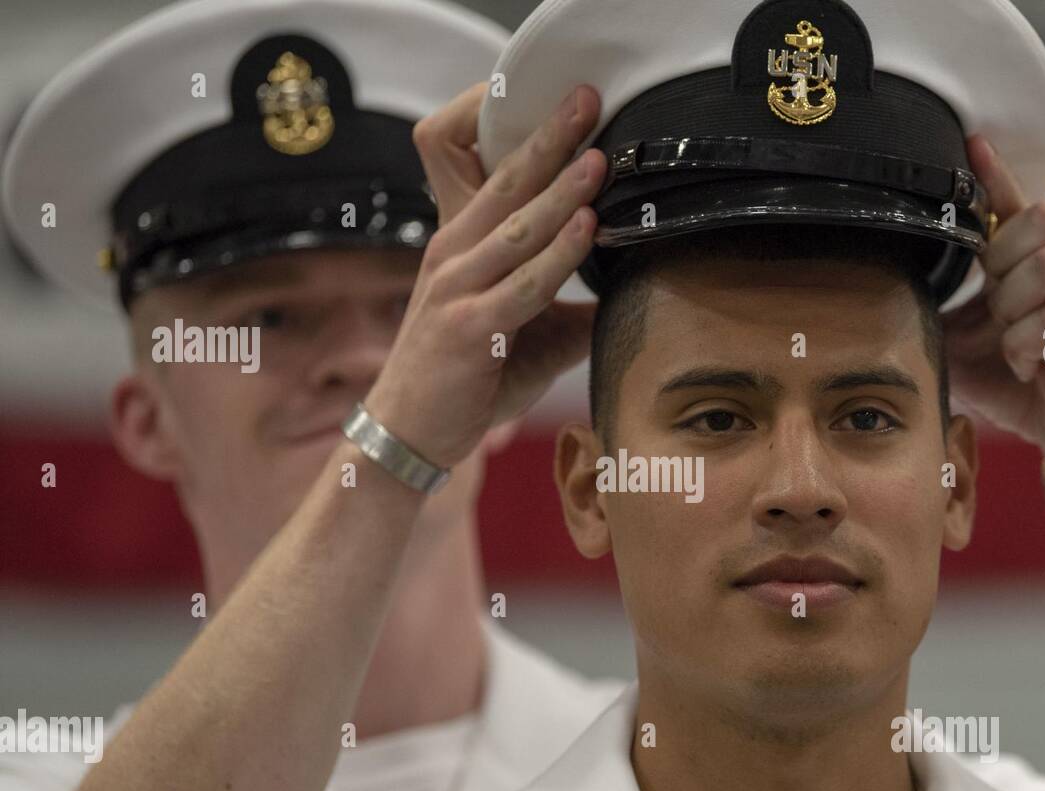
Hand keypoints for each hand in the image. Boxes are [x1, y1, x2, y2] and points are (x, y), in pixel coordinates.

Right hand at [366, 83, 605, 467]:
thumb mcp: (523, 334)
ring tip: (599, 158)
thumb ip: (569, 309)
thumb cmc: (467, 379)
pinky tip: (587, 228)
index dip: (540, 142)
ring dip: (561, 192)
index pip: (505, 181)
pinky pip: (523, 285)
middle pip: (508, 186)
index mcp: (462, 245)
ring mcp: (457, 289)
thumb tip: (629, 296)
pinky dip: (557, 256)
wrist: (410, 431)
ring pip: (519, 230)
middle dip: (549, 141)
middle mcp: (453, 255)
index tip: (579, 108)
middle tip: (588, 99)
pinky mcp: (469, 328)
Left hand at [941, 135, 1044, 495]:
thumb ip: (939, 316)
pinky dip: (1030, 344)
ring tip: (1012, 348)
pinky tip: (1028, 367)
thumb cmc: (1025, 387)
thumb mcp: (967, 348)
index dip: (996, 177)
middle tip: (998, 306)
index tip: (971, 141)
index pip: (1016, 211)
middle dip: (1009, 256)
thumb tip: (885, 296)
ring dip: (1018, 309)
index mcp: (1028, 276)